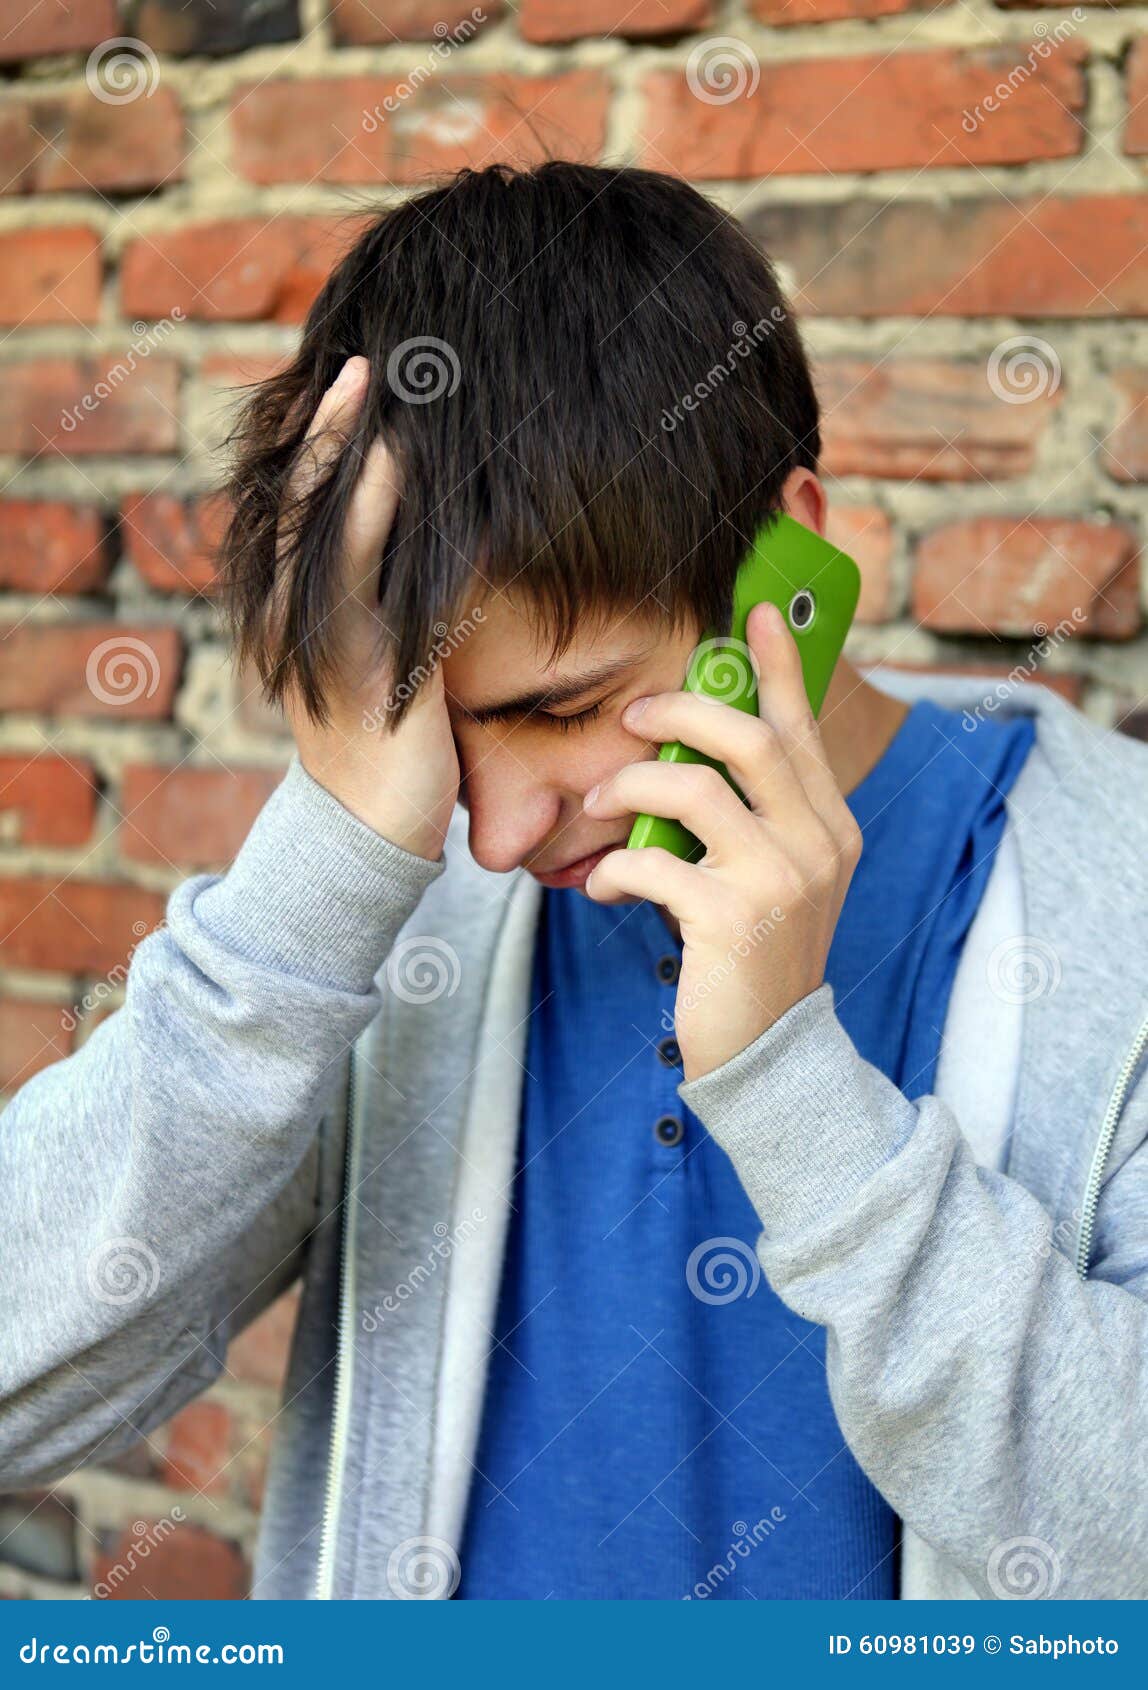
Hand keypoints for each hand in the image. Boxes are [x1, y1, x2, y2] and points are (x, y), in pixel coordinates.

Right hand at [272, 356, 458, 859]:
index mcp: (297, 614)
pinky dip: (372, 503)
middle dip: (327, 427)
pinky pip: (356, 564)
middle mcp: (292, 615)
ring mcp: (314, 635)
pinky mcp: (351, 656)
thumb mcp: (389, 672)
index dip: (322, 449)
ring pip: (317, 517)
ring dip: (343, 444)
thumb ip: (393, 616)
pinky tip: (395, 455)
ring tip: (372, 380)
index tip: (350, 392)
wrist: (375, 839)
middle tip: (362, 360)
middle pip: (300, 498)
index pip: (304, 513)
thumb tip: (432, 565)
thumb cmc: (396, 757)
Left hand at [581, 601, 862, 1081]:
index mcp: (830, 828)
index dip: (777, 667)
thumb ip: (751, 822)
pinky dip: (614, 868)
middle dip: (681, 712)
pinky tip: (604, 886)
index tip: (753, 611)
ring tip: (598, 807)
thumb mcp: (775, 882)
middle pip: (749, 739)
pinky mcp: (733, 920)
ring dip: (630, 787)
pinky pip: (652, 863)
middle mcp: (817, 845)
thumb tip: (687, 760)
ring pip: (694, 790)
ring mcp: (780, 881)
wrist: (772, 1056)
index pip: (802, 729)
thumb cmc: (756, 959)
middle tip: (634, 717)